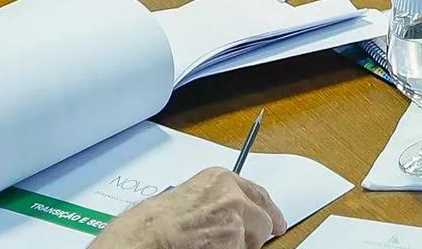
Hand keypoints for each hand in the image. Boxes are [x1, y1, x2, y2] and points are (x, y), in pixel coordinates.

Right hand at [97, 168, 283, 248]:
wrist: (144, 239)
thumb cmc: (156, 222)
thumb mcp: (191, 195)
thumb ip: (217, 199)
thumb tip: (234, 212)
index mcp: (222, 179)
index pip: (259, 195)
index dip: (268, 211)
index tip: (277, 222)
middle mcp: (233, 196)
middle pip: (264, 220)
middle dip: (255, 234)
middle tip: (245, 242)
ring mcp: (236, 220)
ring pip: (253, 242)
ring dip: (239, 246)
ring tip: (209, 245)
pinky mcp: (235, 242)